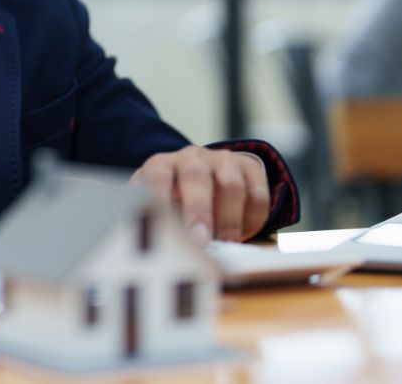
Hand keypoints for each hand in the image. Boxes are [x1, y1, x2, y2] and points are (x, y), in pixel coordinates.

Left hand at [131, 146, 268, 243]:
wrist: (207, 171)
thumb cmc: (174, 198)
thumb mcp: (156, 203)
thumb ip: (152, 218)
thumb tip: (144, 240)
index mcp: (162, 165)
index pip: (157, 177)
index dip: (159, 198)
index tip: (162, 224)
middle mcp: (192, 157)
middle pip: (196, 178)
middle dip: (199, 211)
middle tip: (201, 240)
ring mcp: (222, 159)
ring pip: (231, 185)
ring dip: (229, 220)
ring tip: (226, 244)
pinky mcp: (249, 166)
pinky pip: (257, 193)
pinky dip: (252, 219)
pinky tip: (244, 235)